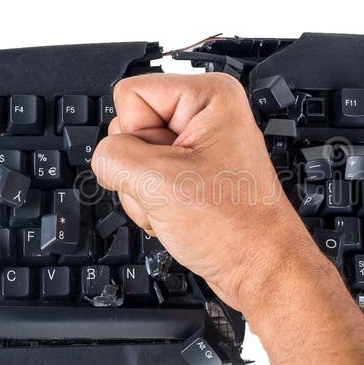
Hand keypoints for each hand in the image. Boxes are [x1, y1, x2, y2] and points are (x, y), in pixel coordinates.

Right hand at [91, 72, 319, 311]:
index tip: (166, 164)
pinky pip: (146, 181)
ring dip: (144, 192)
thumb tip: (104, 158)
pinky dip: (152, 204)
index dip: (135, 136)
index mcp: (209, 96)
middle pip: (129, 128)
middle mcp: (205, 115)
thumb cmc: (236, 228)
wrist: (259, 269)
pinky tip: (178, 215)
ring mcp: (197, 147)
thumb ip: (113, 157)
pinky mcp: (191, 174)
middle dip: (139, 169)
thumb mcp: (157, 182)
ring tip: (179, 206)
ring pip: (133, 159)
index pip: (129, 95)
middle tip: (174, 191)